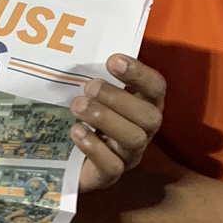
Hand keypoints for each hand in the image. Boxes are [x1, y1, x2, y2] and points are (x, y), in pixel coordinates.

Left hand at [70, 55, 165, 192]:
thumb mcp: (95, 96)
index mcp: (145, 105)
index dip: (139, 73)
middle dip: (119, 99)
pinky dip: (93, 147)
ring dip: (105, 119)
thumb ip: (99, 76)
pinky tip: (76, 131)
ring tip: (78, 106)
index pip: (156, 88)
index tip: (113, 60)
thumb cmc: (87, 119)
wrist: (67, 161)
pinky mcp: (111, 176)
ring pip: (133, 139)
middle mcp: (144, 131)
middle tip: (89, 87)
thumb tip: (83, 46)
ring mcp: (130, 155)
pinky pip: (112, 165)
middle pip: (149, 116)